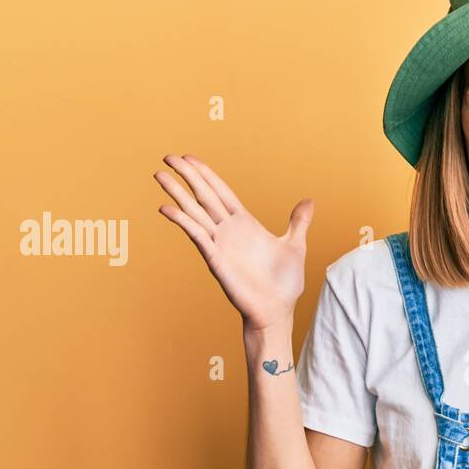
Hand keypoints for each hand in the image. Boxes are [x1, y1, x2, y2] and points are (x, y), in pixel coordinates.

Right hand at [155, 154, 313, 331]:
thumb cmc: (284, 284)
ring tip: (159, 175)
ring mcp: (220, 244)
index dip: (206, 174)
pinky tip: (167, 208)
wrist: (278, 311)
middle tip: (167, 156)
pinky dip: (183, 222)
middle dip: (187, 176)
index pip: (221, 192)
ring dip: (177, 193)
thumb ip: (298, 222)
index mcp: (245, 224)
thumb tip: (310, 201)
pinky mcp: (216, 260)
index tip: (189, 158)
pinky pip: (197, 236)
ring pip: (195, 212)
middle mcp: (229, 231)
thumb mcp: (295, 245)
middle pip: (203, 196)